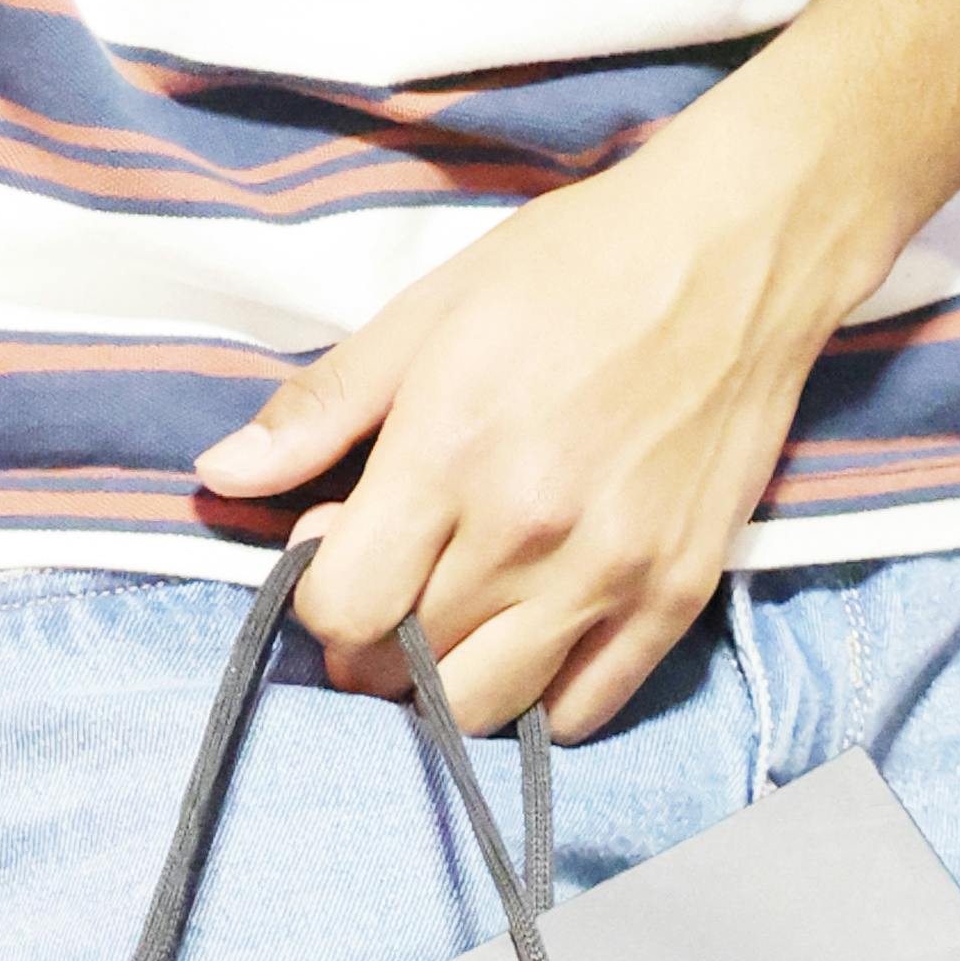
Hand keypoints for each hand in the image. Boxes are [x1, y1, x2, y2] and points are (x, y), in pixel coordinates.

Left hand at [193, 83, 870, 740]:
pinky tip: (531, 641)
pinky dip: (540, 700)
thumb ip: (324, 405)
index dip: (319, 595)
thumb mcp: (428, 311)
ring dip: (446, 683)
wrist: (735, 251)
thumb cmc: (575, 266)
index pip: (340, 609)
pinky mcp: (680, 592)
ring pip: (484, 705)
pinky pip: (585, 709)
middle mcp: (528, 529)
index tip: (344, 549)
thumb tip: (224, 475)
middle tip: (396, 584)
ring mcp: (611, 570)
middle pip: (402, 666)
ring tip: (454, 623)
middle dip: (373, 640)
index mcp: (449, 453)